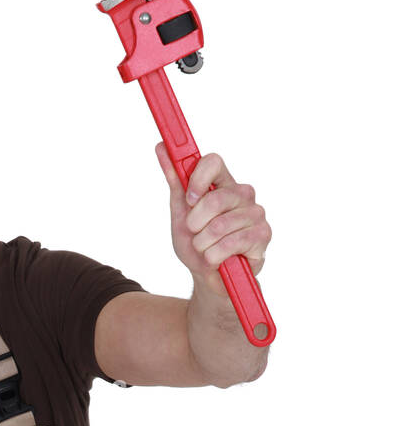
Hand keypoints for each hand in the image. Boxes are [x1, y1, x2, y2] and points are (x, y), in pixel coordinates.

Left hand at [155, 144, 271, 299]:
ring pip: (220, 226)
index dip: (198, 179)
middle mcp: (243, 194)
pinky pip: (232, 243)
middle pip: (215, 198)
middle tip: (195, 233)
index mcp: (223, 183)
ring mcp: (256, 214)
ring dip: (204, 245)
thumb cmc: (197, 244)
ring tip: (207, 250)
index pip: (213, 162)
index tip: (189, 199)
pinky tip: (219, 259)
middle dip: (196, 223)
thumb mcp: (180, 213)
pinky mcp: (263, 235)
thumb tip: (162, 147)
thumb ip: (175, 181)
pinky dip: (216, 256)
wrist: (209, 278)